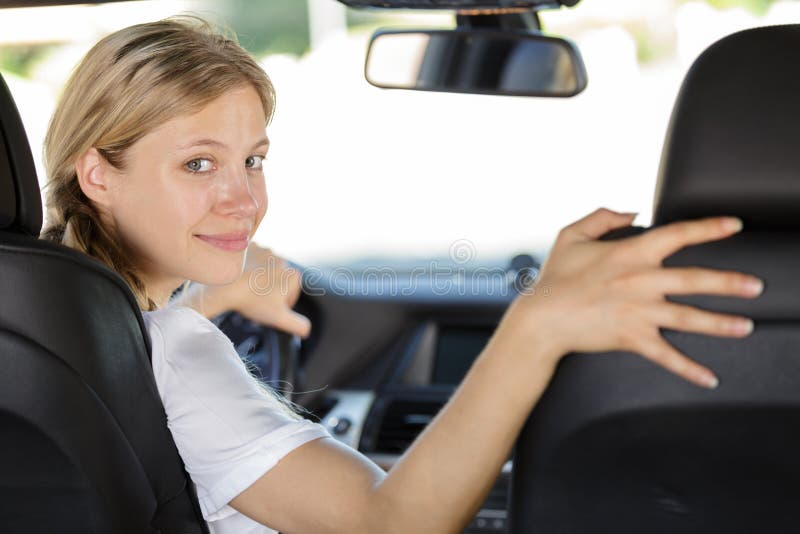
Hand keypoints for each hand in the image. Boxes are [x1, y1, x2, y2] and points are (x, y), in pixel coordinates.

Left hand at [195, 244, 310, 337]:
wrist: (226, 285)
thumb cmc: (253, 301)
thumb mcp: (280, 318)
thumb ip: (299, 325)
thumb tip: (306, 329)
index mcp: (293, 275)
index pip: (290, 295)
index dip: (280, 306)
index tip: (266, 310)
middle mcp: (281, 259)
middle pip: (277, 282)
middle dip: (269, 292)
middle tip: (255, 302)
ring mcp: (264, 251)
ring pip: (264, 271)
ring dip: (258, 280)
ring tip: (246, 291)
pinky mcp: (248, 247)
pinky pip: (251, 260)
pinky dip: (247, 269)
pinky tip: (239, 280)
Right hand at [504, 208, 762, 387]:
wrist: (540, 319)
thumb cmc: (554, 277)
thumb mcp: (571, 235)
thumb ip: (602, 216)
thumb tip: (632, 211)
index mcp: (629, 253)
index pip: (677, 234)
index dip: (708, 227)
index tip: (734, 224)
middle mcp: (640, 281)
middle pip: (694, 279)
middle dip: (729, 283)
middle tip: (757, 286)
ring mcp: (638, 312)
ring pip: (688, 318)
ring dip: (721, 324)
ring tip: (747, 327)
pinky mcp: (631, 338)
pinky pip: (666, 356)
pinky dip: (689, 369)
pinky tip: (710, 378)